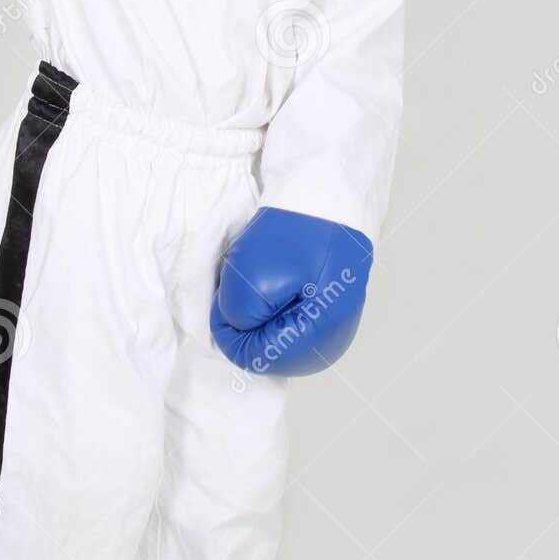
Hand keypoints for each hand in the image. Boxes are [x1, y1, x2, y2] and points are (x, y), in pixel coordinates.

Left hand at [211, 208, 373, 376]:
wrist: (327, 202)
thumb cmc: (294, 234)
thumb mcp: (250, 276)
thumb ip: (237, 317)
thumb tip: (238, 331)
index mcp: (317, 338)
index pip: (252, 358)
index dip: (228, 328)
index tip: (226, 295)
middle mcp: (329, 345)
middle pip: (266, 353)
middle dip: (245, 322)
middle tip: (243, 285)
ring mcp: (332, 333)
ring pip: (275, 341)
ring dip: (258, 315)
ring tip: (260, 281)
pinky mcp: (328, 319)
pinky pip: (290, 329)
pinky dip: (274, 310)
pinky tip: (275, 284)